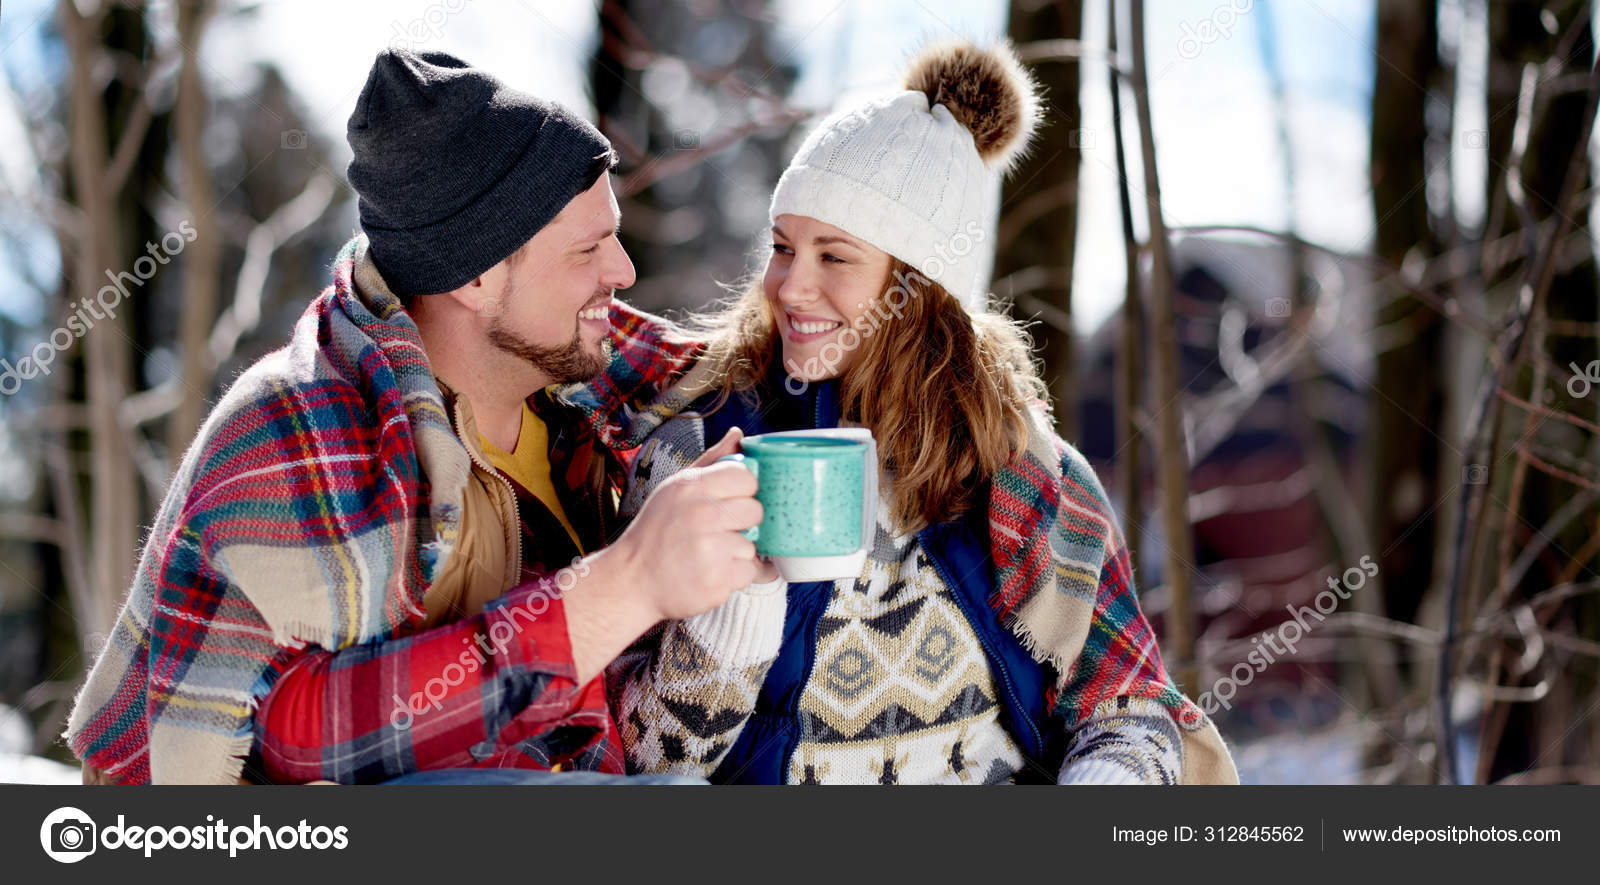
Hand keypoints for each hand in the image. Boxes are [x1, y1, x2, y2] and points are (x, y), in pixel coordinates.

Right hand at [608, 427, 766, 620]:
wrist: (632, 580)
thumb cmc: (655, 533)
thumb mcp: (675, 489)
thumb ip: (711, 462)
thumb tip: (739, 434)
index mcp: (692, 486)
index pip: (746, 477)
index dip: (744, 491)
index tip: (731, 501)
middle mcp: (702, 514)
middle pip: (756, 510)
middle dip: (742, 523)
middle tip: (718, 531)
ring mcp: (711, 548)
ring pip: (753, 544)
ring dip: (737, 553)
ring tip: (708, 555)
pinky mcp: (718, 580)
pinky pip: (750, 572)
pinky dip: (736, 576)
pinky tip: (711, 573)